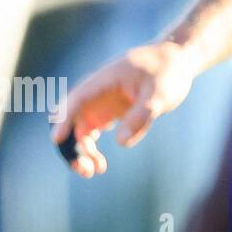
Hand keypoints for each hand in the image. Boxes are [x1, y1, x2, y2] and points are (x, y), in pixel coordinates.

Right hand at [51, 39, 199, 178]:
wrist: (174, 61)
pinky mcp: (108, 112)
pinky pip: (91, 132)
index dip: (64, 119)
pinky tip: (101, 165)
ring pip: (79, 129)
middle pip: (72, 119)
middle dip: (71, 144)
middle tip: (84, 169)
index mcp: (103, 81)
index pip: (77, 100)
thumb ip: (140, 117)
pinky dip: (91, 149)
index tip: (57, 139)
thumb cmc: (167, 72)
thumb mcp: (160, 94)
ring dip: (81, 150)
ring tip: (94, 171)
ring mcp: (100, 103)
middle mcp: (96, 93)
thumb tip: (119, 142)